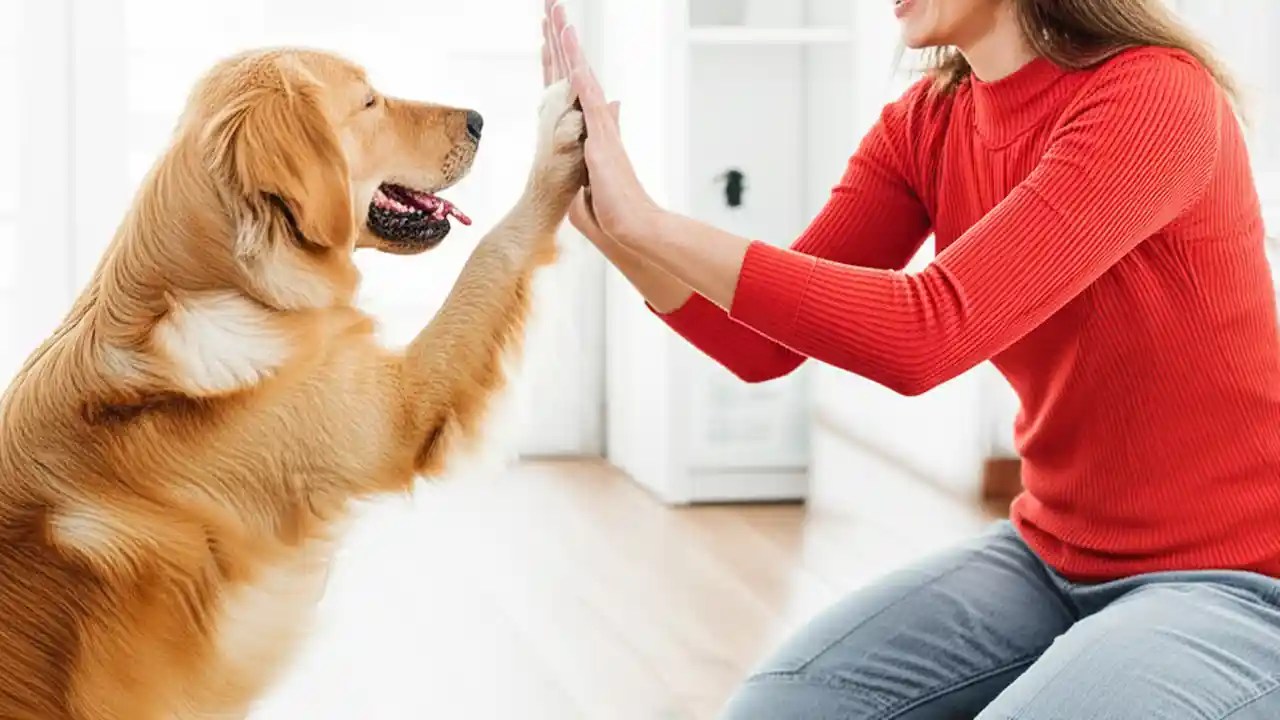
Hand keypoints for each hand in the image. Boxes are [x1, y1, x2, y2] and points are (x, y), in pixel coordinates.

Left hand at [542, 1, 663, 246]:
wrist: (628, 228)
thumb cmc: (608, 211)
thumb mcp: (591, 179)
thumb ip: (593, 154)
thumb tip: (601, 137)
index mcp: (588, 129)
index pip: (570, 85)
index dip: (560, 59)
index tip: (551, 31)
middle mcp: (595, 122)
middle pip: (576, 71)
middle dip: (563, 40)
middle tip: (554, 6)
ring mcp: (600, 129)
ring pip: (583, 78)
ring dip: (571, 49)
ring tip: (560, 17)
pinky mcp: (602, 141)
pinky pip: (590, 103)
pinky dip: (583, 80)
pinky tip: (575, 58)